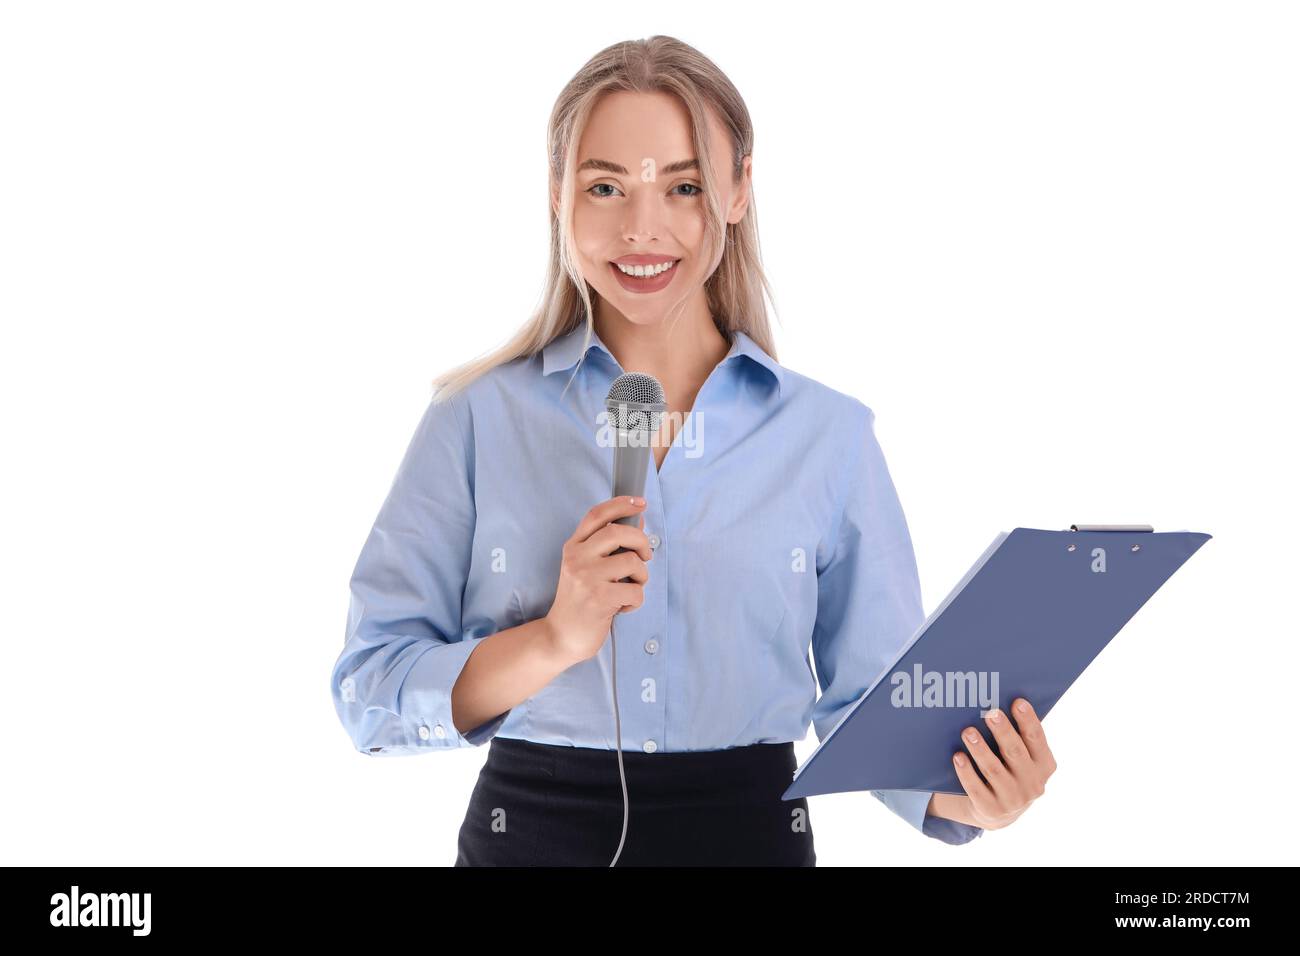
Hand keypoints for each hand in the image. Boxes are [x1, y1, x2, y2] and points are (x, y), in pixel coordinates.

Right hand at [543, 495, 652, 667]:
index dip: (621, 503)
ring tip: (629, 588)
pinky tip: (621, 607)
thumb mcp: (586, 567)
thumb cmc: (580, 599)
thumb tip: (638, 520)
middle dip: (642, 541)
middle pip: (619, 532)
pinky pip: (635, 591)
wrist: (561, 635)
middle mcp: (577, 558)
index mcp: (573, 546)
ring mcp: (586, 578)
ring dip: (641, 577)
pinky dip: (635, 601)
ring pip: (633, 562)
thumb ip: (609, 545)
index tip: (640, 503)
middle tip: (645, 556)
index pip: (597, 514)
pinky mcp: (599, 599)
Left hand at [948, 697, 1056, 830]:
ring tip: (968, 731)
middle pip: (1015, 753)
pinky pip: (976, 788)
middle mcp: (1032, 784)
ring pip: (993, 770)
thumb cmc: (1010, 770)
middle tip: (990, 713)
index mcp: (1044, 765)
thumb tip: (997, 704)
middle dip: (1003, 731)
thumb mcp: (1022, 757)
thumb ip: (1017, 736)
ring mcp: (1012, 800)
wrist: (999, 811)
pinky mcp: (991, 810)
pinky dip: (966, 772)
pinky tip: (958, 756)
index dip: (1028, 721)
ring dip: (980, 749)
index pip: (1037, 740)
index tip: (1018, 702)